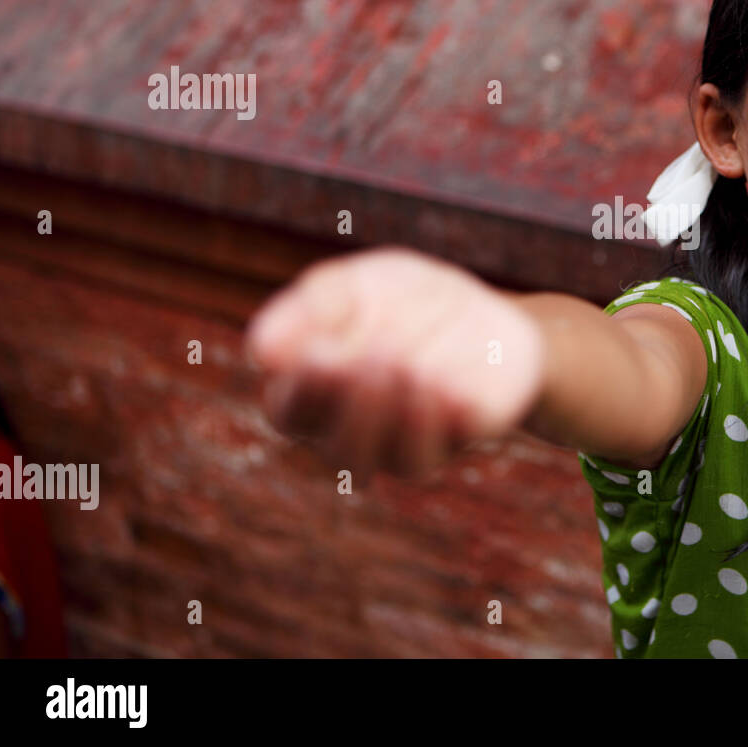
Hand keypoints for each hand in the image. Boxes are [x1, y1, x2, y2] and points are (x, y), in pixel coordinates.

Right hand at [244, 245, 544, 483]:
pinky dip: (435, 423)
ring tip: (408, 369)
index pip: (290, 411)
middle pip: (338, 449)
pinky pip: (435, 453)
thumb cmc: (405, 301)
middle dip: (354, 406)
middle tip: (376, 360)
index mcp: (317, 394)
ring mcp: (405, 444)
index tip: (321, 353)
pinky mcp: (455, 441)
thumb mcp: (358, 286)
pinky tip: (442, 386)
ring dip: (394, 417)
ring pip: (388, 460)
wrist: (487, 313)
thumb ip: (312, 309)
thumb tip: (260, 350)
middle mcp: (356, 431)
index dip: (301, 390)